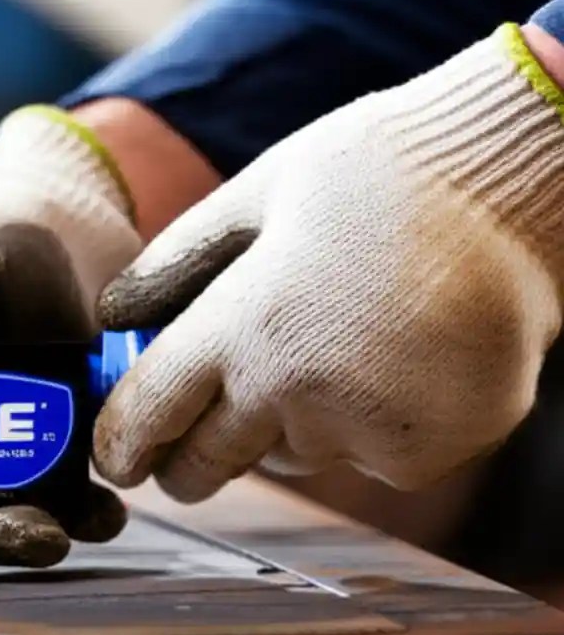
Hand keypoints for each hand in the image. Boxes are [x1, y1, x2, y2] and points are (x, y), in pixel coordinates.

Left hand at [92, 22, 563, 502]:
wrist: (521, 180)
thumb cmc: (377, 170)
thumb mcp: (257, 193)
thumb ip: (175, 261)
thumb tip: (114, 316)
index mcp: (244, 322)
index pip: (149, 413)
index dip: (120, 443)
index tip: (114, 457)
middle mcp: (298, 389)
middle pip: (206, 464)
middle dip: (183, 462)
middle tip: (181, 444)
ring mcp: (366, 428)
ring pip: (287, 457)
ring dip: (280, 428)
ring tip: (323, 349)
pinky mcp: (426, 453)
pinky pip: (363, 459)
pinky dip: (360, 428)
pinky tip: (388, 360)